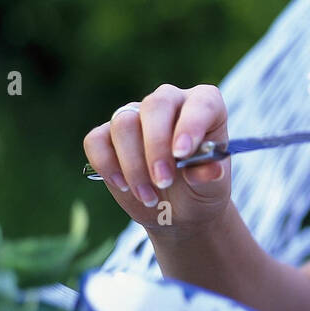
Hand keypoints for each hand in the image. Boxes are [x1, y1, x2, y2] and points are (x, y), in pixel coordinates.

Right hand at [82, 84, 231, 235]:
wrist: (179, 208)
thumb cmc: (202, 187)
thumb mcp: (213, 187)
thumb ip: (210, 176)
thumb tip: (208, 171)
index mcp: (205, 106)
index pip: (201, 102)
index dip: (190, 124)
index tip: (182, 154)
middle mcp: (171, 102)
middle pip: (155, 106)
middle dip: (156, 146)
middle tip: (163, 181)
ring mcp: (137, 115)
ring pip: (124, 124)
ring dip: (134, 165)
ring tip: (149, 196)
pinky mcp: (108, 134)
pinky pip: (96, 140)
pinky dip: (107, 165)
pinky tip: (125, 186)